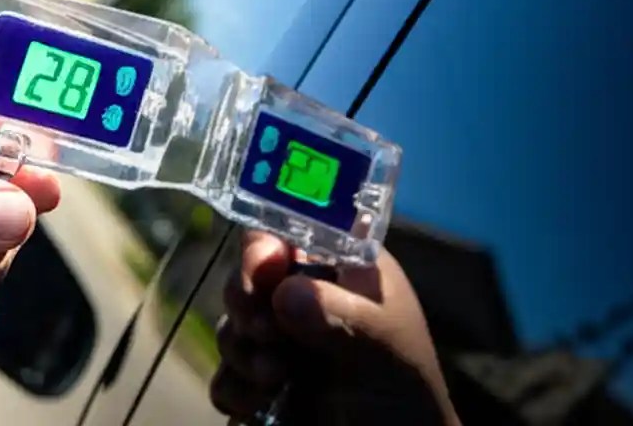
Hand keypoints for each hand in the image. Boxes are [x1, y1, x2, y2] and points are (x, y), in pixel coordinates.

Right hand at [210, 232, 458, 425]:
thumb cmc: (407, 392)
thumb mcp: (386, 346)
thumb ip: (341, 315)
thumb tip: (287, 292)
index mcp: (344, 268)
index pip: (290, 231)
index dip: (264, 245)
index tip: (261, 271)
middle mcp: (309, 297)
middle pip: (248, 276)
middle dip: (246, 304)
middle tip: (265, 331)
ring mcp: (282, 341)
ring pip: (232, 326)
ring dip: (242, 351)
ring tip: (274, 378)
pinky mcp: (262, 383)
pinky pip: (225, 374)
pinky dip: (235, 387)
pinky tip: (260, 401)